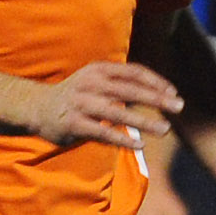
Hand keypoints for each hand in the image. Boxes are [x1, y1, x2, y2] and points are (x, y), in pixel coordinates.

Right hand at [34, 61, 182, 148]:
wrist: (36, 107)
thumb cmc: (76, 95)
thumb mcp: (96, 81)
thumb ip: (121, 85)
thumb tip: (158, 93)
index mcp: (99, 70)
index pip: (134, 72)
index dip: (155, 82)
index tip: (174, 93)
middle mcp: (91, 84)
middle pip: (130, 90)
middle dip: (157, 99)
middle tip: (179, 107)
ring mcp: (81, 104)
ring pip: (117, 112)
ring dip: (144, 121)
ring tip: (165, 129)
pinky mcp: (74, 124)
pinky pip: (102, 132)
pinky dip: (122, 139)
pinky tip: (140, 144)